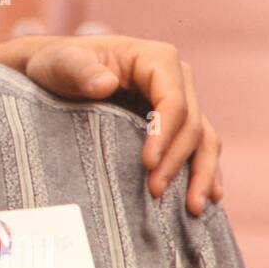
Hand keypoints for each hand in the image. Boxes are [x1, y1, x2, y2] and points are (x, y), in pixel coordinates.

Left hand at [0, 35, 223, 214]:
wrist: (59, 70)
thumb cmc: (60, 63)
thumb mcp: (63, 64)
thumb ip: (81, 71)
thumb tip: (105, 85)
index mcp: (156, 59)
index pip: (173, 101)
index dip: (165, 134)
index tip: (147, 163)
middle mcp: (177, 78)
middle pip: (192, 125)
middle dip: (177, 161)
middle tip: (155, 191)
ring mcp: (180, 100)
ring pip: (204, 140)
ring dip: (202, 175)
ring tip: (193, 208)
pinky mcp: (176, 121)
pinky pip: (200, 147)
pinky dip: (205, 171)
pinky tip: (209, 197)